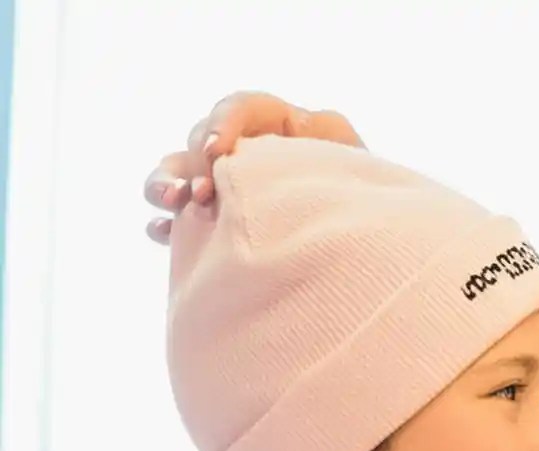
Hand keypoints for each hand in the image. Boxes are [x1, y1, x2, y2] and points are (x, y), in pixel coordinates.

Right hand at [142, 91, 363, 243]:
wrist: (373, 253)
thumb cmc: (369, 203)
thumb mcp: (355, 166)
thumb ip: (325, 147)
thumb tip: (291, 139)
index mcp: (286, 126)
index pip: (244, 107)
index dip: (224, 122)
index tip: (218, 151)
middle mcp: (250, 150)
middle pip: (201, 138)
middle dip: (194, 162)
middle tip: (200, 195)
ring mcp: (229, 186)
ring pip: (178, 173)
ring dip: (166, 184)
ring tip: (171, 204)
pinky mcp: (217, 223)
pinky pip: (178, 219)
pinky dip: (168, 225)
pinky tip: (164, 234)